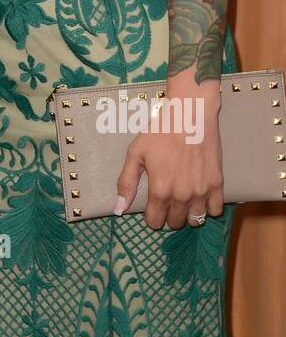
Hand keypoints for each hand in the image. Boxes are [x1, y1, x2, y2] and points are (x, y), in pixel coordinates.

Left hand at [115, 74, 222, 229]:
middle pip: (175, 222)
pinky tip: (200, 196)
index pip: (155, 221)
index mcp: (160, 190)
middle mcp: (181, 196)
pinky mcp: (217, 184)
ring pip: (195, 220)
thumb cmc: (161, 131)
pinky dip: (208, 207)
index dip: (152, 217)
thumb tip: (120, 208)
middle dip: (169, 215)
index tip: (152, 208)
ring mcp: (201, 191)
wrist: (190, 114)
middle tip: (168, 200)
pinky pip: (215, 209)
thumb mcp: (136, 153)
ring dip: (188, 214)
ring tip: (184, 200)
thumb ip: (127, 182)